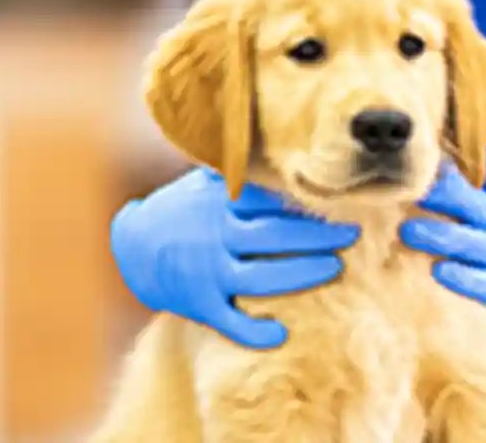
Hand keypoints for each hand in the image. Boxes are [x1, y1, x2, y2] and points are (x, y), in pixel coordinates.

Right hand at [110, 168, 359, 347]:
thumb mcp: (205, 182)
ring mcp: (207, 272)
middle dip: (319, 237)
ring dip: (301, 275)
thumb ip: (241, 172)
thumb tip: (283, 150)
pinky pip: (229, 321)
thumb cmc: (184, 209)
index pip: (270, 202)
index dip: (307, 204)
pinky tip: (281, 335)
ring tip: (334, 267)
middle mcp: (215, 236)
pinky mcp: (200, 304)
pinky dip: (253, 332)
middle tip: (353, 233)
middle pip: (275, 237)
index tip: (342, 201)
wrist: (132, 247)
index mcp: (219, 203)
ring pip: (261, 279)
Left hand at [400, 164, 485, 390]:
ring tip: (406, 233)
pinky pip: (480, 281)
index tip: (399, 175)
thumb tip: (407, 177)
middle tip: (399, 198)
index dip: (432, 179)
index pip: (458, 186)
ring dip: (437, 237)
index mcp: (480, 211)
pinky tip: (438, 272)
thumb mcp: (474, 227)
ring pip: (469, 243)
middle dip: (436, 200)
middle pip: (468, 207)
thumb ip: (447, 206)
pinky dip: (460, 276)